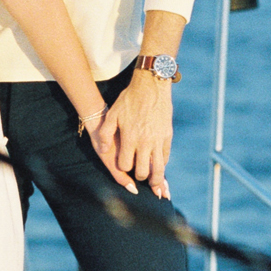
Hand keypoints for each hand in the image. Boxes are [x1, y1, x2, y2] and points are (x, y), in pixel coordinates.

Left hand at [99, 75, 172, 199]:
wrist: (150, 86)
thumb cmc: (128, 100)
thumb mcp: (112, 114)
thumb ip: (105, 134)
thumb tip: (103, 151)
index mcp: (130, 138)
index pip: (125, 164)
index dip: (123, 168)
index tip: (123, 165)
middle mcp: (145, 142)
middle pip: (142, 172)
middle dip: (139, 177)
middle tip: (138, 175)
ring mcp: (158, 140)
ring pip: (159, 169)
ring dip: (155, 179)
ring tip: (153, 184)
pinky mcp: (167, 136)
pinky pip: (165, 157)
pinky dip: (162, 164)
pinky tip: (158, 165)